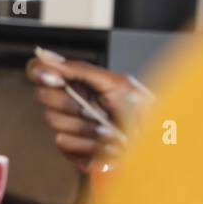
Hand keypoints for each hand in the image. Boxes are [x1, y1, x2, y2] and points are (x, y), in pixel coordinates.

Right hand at [25, 48, 134, 172]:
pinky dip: (88, 147)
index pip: (39, 70)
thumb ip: (79, 69)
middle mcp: (69, 101)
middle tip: (96, 111)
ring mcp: (69, 125)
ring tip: (112, 133)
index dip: (41, 73)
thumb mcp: (118, 84)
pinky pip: (63, 145)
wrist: (162, 148)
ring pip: (54, 122)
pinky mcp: (72, 148)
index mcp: (78, 81)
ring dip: (85, 129)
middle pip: (44, 97)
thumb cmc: (146, 112)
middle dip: (72, 106)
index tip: (58, 81)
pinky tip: (106, 147)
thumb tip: (45, 54)